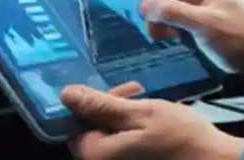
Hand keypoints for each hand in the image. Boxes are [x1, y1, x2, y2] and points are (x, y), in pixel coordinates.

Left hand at [61, 82, 243, 159]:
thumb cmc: (179, 136)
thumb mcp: (141, 113)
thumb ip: (101, 104)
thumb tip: (65, 93)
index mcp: (96, 153)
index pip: (76, 122)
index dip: (96, 102)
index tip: (127, 90)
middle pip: (92, 130)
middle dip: (112, 107)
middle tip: (140, 93)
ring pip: (108, 137)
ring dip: (124, 117)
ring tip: (149, 105)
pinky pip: (122, 146)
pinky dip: (132, 131)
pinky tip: (153, 122)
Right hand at [107, 0, 243, 73]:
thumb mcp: (206, 24)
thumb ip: (175, 13)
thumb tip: (146, 4)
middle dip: (150, 9)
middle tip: (150, 28)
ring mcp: (200, 4)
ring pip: (166, 8)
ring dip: (159, 23)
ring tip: (164, 38)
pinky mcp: (201, 21)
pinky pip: (175, 20)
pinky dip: (168, 29)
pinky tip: (169, 40)